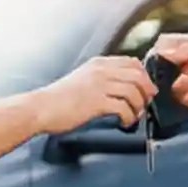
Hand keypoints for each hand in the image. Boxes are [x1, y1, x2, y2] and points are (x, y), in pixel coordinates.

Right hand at [35, 56, 156, 133]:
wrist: (41, 108)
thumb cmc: (59, 98)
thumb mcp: (83, 78)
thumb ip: (102, 78)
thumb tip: (123, 86)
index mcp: (99, 64)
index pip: (132, 63)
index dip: (144, 77)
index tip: (145, 90)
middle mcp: (101, 71)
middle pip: (138, 75)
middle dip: (146, 91)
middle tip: (145, 103)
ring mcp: (99, 85)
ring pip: (134, 91)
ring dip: (139, 106)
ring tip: (135, 116)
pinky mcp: (96, 102)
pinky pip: (123, 108)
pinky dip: (129, 117)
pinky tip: (125, 123)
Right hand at [152, 33, 187, 118]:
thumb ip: (186, 48)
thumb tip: (163, 52)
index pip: (164, 43)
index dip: (161, 48)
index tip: (163, 54)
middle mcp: (183, 62)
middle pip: (160, 62)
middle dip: (168, 67)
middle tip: (185, 67)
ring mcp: (183, 79)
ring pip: (166, 80)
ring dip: (186, 79)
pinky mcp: (186, 96)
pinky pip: (177, 94)